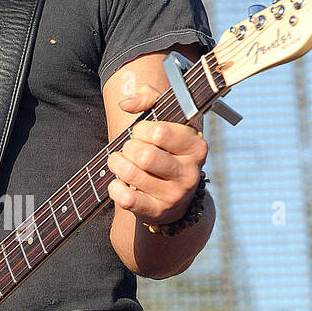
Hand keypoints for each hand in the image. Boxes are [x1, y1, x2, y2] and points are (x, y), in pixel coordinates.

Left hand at [106, 83, 207, 228]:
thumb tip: (125, 103)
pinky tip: (118, 183)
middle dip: (127, 148)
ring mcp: (176, 195)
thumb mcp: (167, 120)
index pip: (159, 132)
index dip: (142, 129)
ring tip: (118, 162)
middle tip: (129, 149)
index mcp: (196, 146)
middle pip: (143, 154)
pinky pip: (127, 199)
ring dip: (116, 164)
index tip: (142, 133)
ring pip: (131, 173)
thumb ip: (149, 99)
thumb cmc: (167, 150)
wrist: (176, 197)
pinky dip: (115, 188)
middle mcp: (191, 172)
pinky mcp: (158, 212)